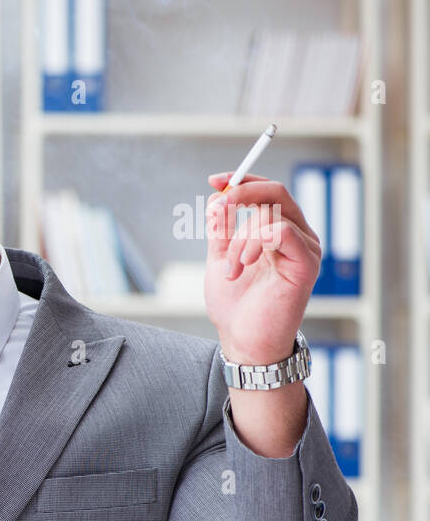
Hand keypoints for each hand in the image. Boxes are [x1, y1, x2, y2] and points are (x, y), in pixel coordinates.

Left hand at [204, 171, 321, 364]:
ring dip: (239, 238)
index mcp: (280, 232)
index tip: (213, 181)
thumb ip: (221, 231)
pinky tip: (241, 266)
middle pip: (276, 192)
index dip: (242, 180)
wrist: (244, 340)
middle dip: (240, 195)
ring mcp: (306, 249)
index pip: (268, 192)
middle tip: (217, 211)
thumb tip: (215, 201)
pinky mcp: (307, 263)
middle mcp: (298, 236)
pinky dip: (253, 243)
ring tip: (230, 269)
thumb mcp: (221, 259)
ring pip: (271, 214)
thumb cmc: (236, 306)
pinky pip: (281, 231)